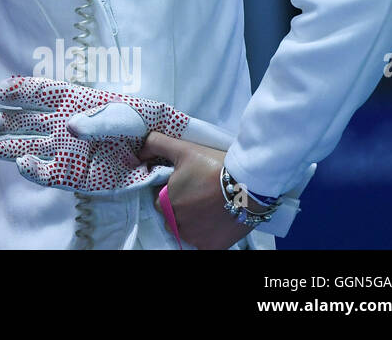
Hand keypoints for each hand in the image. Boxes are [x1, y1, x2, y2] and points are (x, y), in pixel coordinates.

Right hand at [0, 75, 194, 194]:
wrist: (162, 154)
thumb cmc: (143, 124)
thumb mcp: (125, 115)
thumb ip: (98, 121)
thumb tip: (69, 126)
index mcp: (74, 101)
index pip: (40, 92)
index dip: (19, 90)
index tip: (0, 91)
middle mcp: (63, 124)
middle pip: (26, 120)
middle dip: (5, 120)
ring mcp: (66, 149)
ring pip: (29, 145)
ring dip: (9, 145)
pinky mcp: (73, 175)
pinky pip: (47, 173)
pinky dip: (33, 170)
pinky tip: (23, 163)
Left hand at [141, 131, 249, 249]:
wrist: (250, 186)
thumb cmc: (214, 166)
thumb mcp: (183, 149)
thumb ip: (157, 145)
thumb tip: (140, 150)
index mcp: (168, 202)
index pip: (162, 202)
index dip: (174, 193)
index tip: (189, 187)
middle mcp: (178, 223)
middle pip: (173, 218)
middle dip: (182, 209)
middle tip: (201, 197)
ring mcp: (195, 237)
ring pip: (187, 232)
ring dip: (193, 223)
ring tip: (210, 208)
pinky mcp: (212, 247)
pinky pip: (202, 243)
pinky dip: (207, 236)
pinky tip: (216, 221)